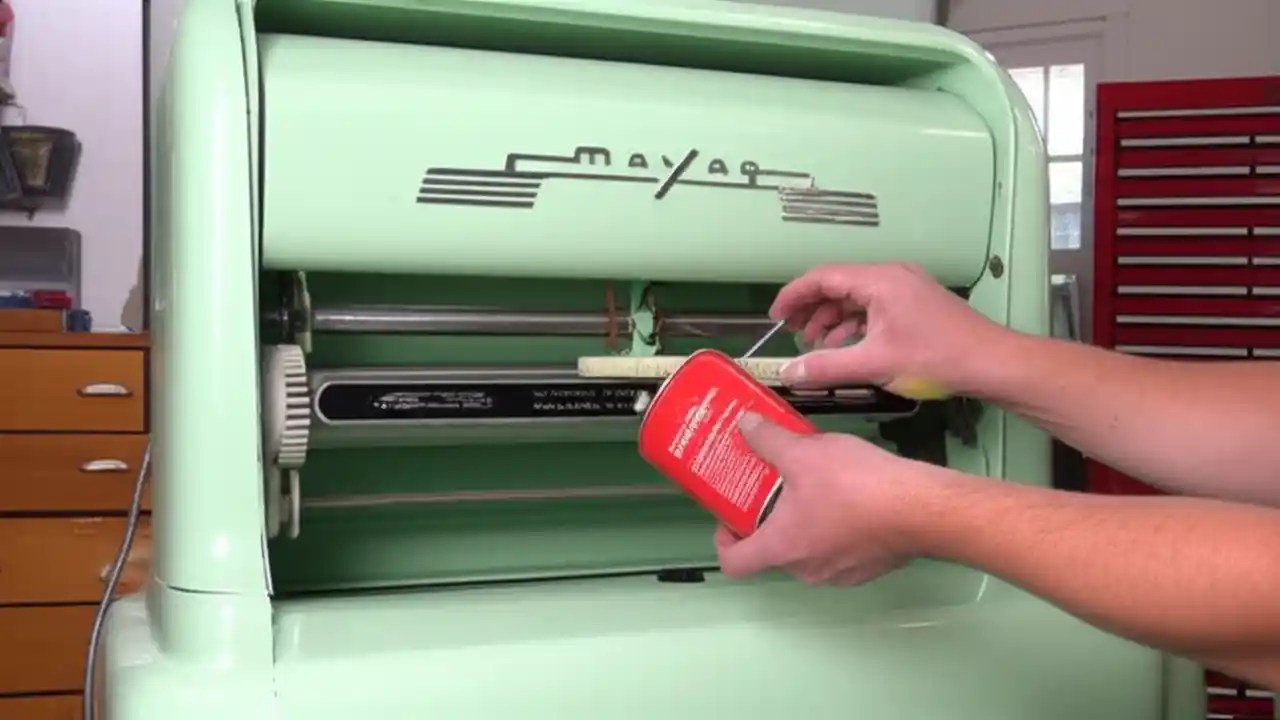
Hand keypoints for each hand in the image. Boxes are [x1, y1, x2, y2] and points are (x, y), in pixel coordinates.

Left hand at [714, 411, 937, 585]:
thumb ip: (768, 439)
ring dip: (801, 524)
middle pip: (771, 553)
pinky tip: (847, 496)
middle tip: (770, 486)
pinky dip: (834, 529)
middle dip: (766, 521)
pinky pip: (839, 551)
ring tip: (809, 485)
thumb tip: (743, 424)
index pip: (734, 562)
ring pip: (807, 551)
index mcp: (782, 549)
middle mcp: (807, 571)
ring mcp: (840, 574)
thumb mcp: (804, 452)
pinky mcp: (869, 568)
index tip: (729, 516)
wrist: (923, 508)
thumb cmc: (855, 485)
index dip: (723, 540)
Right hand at [770, 262, 1011, 396]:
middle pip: (837, 284)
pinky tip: (844, 346)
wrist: (992, 363)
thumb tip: (788, 373)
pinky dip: (853, 324)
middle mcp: (891, 276)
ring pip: (855, 297)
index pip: (822, 277)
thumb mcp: (874, 364)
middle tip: (789, 332)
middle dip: (810, 308)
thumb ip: (826, 366)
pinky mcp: (915, 304)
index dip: (793, 295)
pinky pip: (873, 306)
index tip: (774, 317)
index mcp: (879, 280)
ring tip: (812, 344)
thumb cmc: (936, 358)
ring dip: (831, 318)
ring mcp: (905, 288)